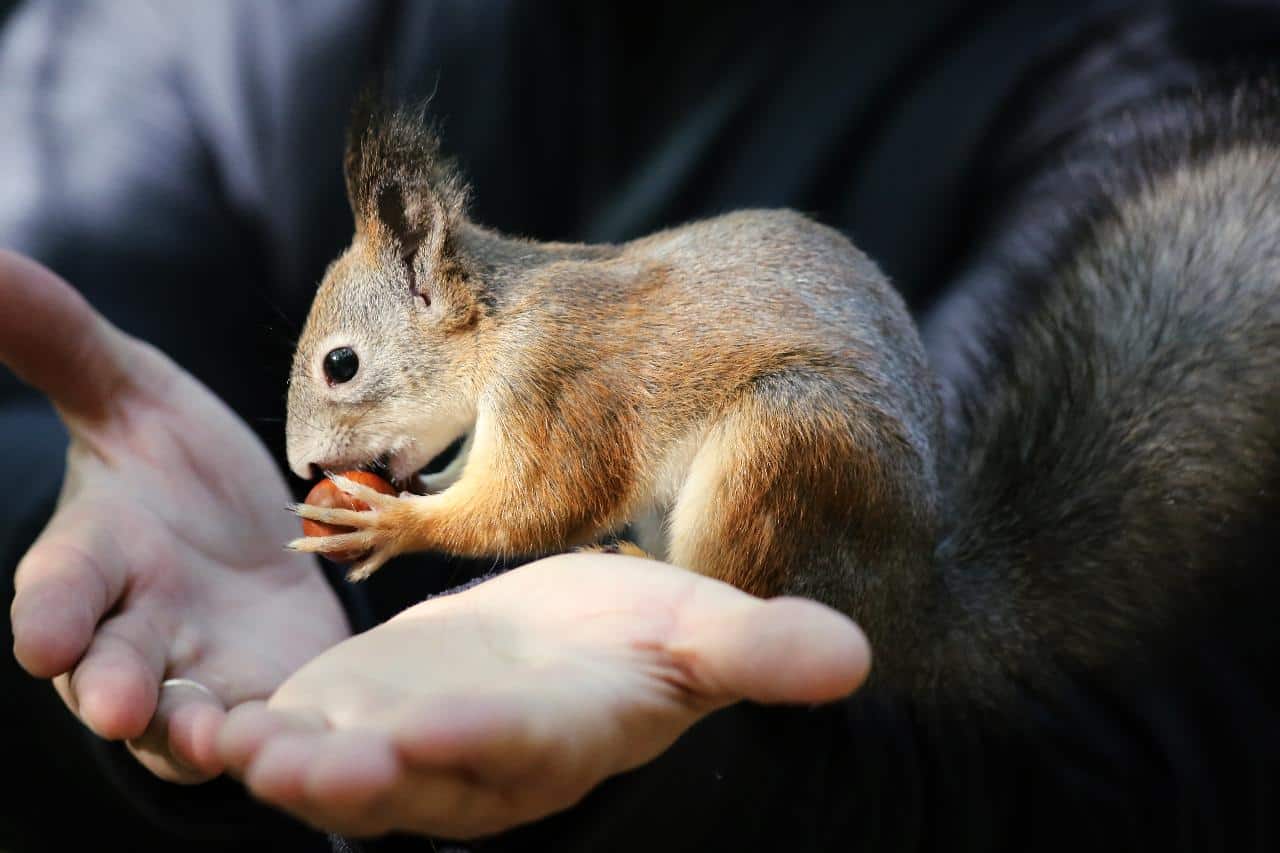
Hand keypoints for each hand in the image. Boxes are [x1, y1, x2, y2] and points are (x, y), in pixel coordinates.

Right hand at [1, 251, 348, 782]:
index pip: (58, 588)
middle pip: (114, 669)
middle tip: (125, 707)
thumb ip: (60, 342)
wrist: (251, 529)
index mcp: (95, 558)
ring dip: (201, 735)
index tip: (39, 636)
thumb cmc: (172, 466)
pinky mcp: (274, 697)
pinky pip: (275, 733)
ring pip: (190, 723)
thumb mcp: (128, 394)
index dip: (48, 612)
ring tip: (225, 739)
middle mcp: (138, 629)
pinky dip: (286, 744)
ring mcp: (204, 675)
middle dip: (116, 686)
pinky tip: (319, 746)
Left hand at [218, 553, 869, 838]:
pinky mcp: (357, 713)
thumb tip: (855, 659)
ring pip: (341, 771)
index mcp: (560, 735)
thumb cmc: (640, 637)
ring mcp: (408, 744)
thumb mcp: (698, 630)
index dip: (481, 744)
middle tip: (297, 763)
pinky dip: (250, 729)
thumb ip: (759, 651)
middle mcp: (475, 761)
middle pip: (414, 779)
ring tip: (222, 739)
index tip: (432, 732)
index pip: (522, 748)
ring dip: (284, 764)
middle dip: (358, 778)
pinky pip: (299, 733)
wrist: (567, 638)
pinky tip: (196, 708)